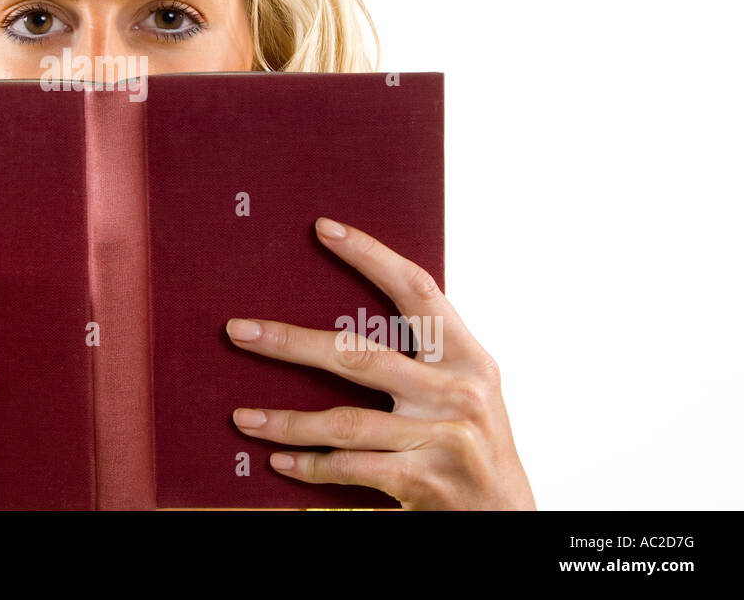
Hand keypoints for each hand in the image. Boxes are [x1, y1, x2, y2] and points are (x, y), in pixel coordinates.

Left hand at [225, 217, 534, 509]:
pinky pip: (349, 466)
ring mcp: (440, 438)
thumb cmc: (474, 445)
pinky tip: (278, 459)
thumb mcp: (465, 390)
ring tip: (242, 417)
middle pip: (358, 355)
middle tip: (239, 331)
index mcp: (468, 358)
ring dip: (285, 420)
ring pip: (343, 421)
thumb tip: (345, 316)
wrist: (508, 518)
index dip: (371, 255)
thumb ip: (424, 356)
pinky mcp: (422, 481)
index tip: (325, 229)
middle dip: (290, 342)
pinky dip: (309, 464)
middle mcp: (456, 392)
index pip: (417, 291)